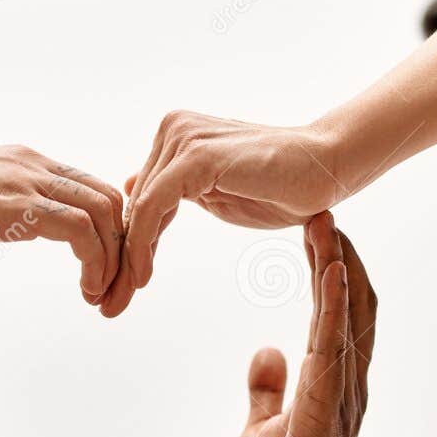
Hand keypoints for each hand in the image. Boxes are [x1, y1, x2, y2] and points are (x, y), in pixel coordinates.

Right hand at [0, 147, 124, 309]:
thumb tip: (5, 229)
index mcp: (23, 165)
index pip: (94, 191)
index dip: (112, 235)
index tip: (106, 275)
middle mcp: (31, 165)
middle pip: (110, 200)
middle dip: (124, 251)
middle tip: (114, 294)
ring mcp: (23, 180)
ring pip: (105, 211)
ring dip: (115, 261)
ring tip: (102, 298)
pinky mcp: (12, 206)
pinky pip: (80, 228)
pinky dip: (97, 261)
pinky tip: (86, 290)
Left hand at [106, 113, 345, 315]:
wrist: (328, 170)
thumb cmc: (280, 188)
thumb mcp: (214, 195)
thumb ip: (173, 193)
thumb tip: (132, 191)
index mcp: (175, 137)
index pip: (138, 198)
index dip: (125, 247)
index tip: (115, 290)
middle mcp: (173, 130)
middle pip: (132, 205)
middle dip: (120, 260)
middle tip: (108, 306)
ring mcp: (183, 138)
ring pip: (137, 209)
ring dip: (127, 260)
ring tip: (120, 300)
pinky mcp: (197, 156)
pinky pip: (154, 206)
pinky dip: (144, 244)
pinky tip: (143, 277)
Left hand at [235, 214, 377, 436]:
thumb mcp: (263, 431)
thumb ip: (267, 392)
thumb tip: (266, 351)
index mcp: (328, 386)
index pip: (335, 314)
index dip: (330, 270)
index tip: (318, 228)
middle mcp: (344, 385)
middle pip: (351, 305)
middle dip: (339, 255)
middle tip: (324, 205)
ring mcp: (341, 397)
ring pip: (348, 318)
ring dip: (339, 268)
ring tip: (327, 222)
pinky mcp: (326, 410)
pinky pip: (333, 344)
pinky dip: (334, 303)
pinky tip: (329, 268)